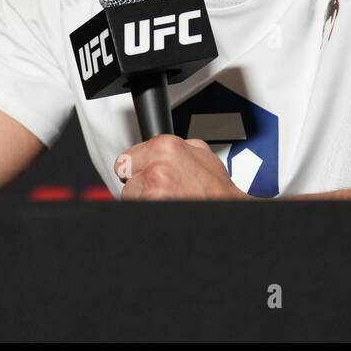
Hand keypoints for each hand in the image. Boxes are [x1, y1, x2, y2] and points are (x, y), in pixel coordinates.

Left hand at [115, 135, 251, 200]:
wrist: (225, 205)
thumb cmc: (216, 187)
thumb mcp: (201, 153)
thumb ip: (178, 146)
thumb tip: (162, 146)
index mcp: (164, 147)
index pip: (126, 159)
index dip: (136, 169)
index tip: (143, 173)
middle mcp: (156, 167)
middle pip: (127, 178)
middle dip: (140, 184)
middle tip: (160, 188)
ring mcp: (154, 189)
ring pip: (131, 195)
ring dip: (144, 197)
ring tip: (166, 196)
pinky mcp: (152, 204)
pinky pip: (139, 205)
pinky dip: (148, 205)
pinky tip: (166, 203)